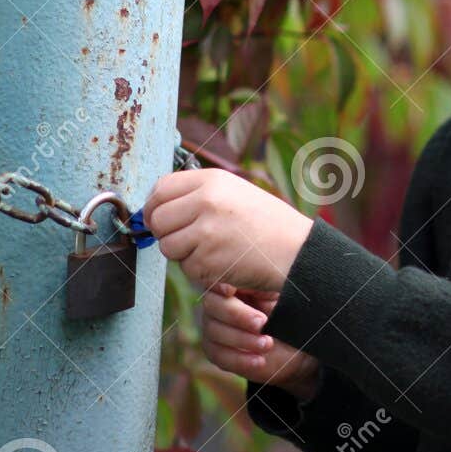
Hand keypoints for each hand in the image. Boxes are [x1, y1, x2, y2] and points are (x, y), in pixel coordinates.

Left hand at [144, 168, 314, 292]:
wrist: (296, 251)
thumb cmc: (266, 224)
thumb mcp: (234, 193)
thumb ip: (198, 196)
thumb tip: (156, 209)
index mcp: (212, 180)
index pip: (161, 188)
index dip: (154, 206)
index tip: (158, 218)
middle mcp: (206, 201)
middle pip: (158, 219)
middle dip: (165, 233)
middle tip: (185, 240)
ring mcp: (205, 231)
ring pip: (168, 246)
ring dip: (184, 254)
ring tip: (213, 250)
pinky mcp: (207, 260)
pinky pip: (186, 268)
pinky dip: (200, 271)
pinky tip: (224, 263)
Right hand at [200, 283, 319, 399]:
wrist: (299, 346)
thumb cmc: (293, 312)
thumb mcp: (285, 293)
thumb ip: (268, 282)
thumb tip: (260, 269)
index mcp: (237, 282)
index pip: (218, 279)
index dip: (220, 284)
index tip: (231, 290)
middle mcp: (221, 302)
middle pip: (213, 305)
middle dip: (236, 315)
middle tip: (262, 323)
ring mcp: (215, 327)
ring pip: (214, 332)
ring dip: (242, 339)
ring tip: (268, 344)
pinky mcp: (218, 351)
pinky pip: (219, 356)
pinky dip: (240, 359)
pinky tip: (259, 361)